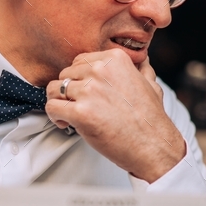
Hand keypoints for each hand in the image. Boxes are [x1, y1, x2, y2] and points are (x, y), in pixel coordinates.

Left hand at [45, 49, 185, 182]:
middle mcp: (100, 70)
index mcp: (115, 59)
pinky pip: (51, 107)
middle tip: (77, 107)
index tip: (86, 94)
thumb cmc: (151, 119)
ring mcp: (89, 91)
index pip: (80, 61)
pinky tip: (66, 123)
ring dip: (59, 103)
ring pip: (54, 89)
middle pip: (65, 74)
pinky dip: (55, 116)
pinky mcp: (81, 113)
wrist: (153, 146)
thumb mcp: (151, 84)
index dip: (79, 79)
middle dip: (68, 91)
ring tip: (69, 116)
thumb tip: (143, 58)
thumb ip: (142, 69)